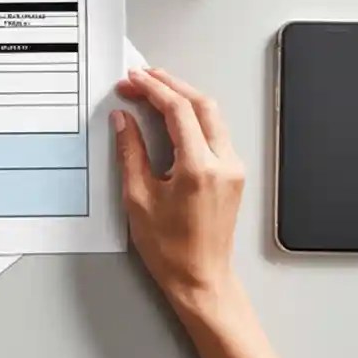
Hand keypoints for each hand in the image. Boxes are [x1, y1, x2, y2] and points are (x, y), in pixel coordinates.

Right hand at [112, 69, 244, 312]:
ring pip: (212, 115)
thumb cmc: (171, 250)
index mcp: (199, 169)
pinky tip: (173, 117)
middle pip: (201, 104)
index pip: (178, 111)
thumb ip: (131, 153)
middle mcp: (223, 164)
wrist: (201, 279)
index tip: (133, 81)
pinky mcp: (233, 175)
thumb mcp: (138, 199)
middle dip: (170, 84)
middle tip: (142, 78)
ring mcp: (233, 168)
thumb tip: (124, 121)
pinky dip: (194, 117)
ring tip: (155, 90)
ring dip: (184, 97)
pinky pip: (216, 133)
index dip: (153, 89)